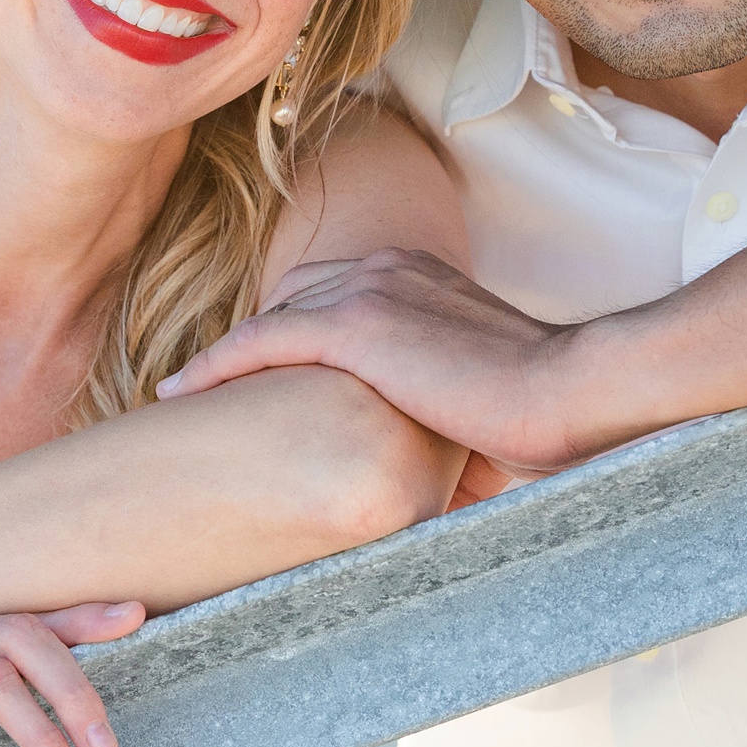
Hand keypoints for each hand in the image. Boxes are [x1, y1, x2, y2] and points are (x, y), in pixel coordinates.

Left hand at [160, 247, 591, 477]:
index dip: (295, 333)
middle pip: (292, 297)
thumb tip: (447, 478)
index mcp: (419, 273)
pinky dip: (214, 366)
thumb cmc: (546, 410)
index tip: (267, 374)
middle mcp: (388, 268)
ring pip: (270, 318)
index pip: (332, 292)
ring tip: (186, 397)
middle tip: (219, 392)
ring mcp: (369, 290)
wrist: (569, 392)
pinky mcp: (353, 325)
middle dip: (257, 342)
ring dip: (228, 359)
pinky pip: (258, 342)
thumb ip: (448, 408)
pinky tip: (177, 393)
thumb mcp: (483, 392)